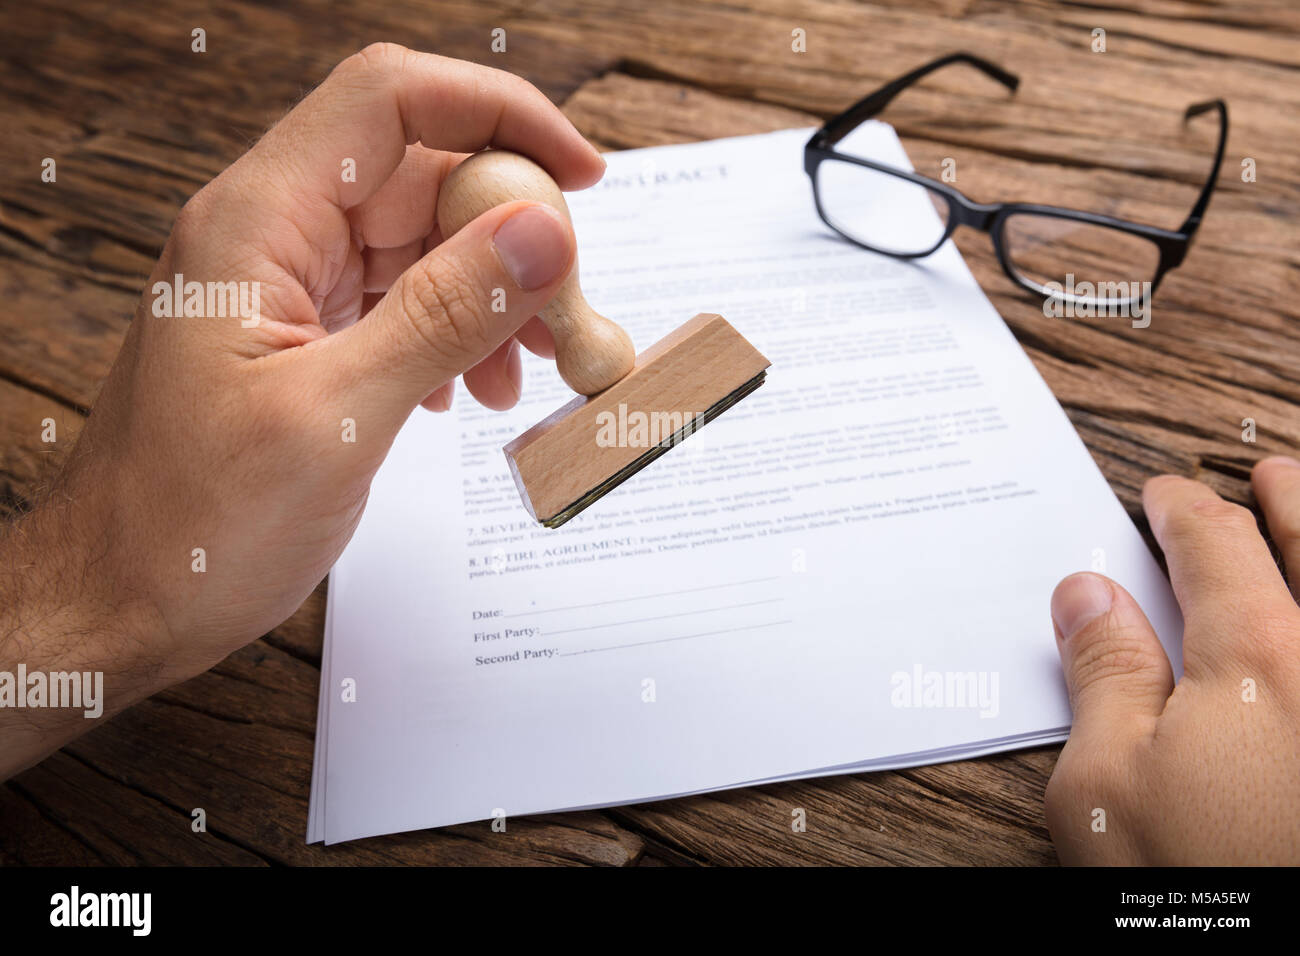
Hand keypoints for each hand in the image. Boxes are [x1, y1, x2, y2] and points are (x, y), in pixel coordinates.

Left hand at [0, 44, 603, 776]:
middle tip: (566, 313)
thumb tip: (542, 233)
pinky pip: (401, 298)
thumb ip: (444, 315)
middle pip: (420, 173)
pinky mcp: (303, 332)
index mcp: (255, 223)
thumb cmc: (188, 525)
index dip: (499, 114)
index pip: (392, 101)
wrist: (121, 598)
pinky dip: (455, 333)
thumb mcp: (334, 418)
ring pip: (420, 240)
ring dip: (490, 294)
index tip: (579, 174)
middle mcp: (269, 235)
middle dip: (510, 232)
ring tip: (525, 370)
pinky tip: (469, 390)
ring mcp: (285, 283)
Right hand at [1045, 457, 1299, 863]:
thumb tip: (1087, 591)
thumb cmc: (1203, 884)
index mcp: (1256, 656)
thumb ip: (1104, 672)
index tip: (1162, 497)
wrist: (1285, 940)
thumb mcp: (1109, 784)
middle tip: (1266, 471)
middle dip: (1285, 500)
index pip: (1214, 549)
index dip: (1181, 512)